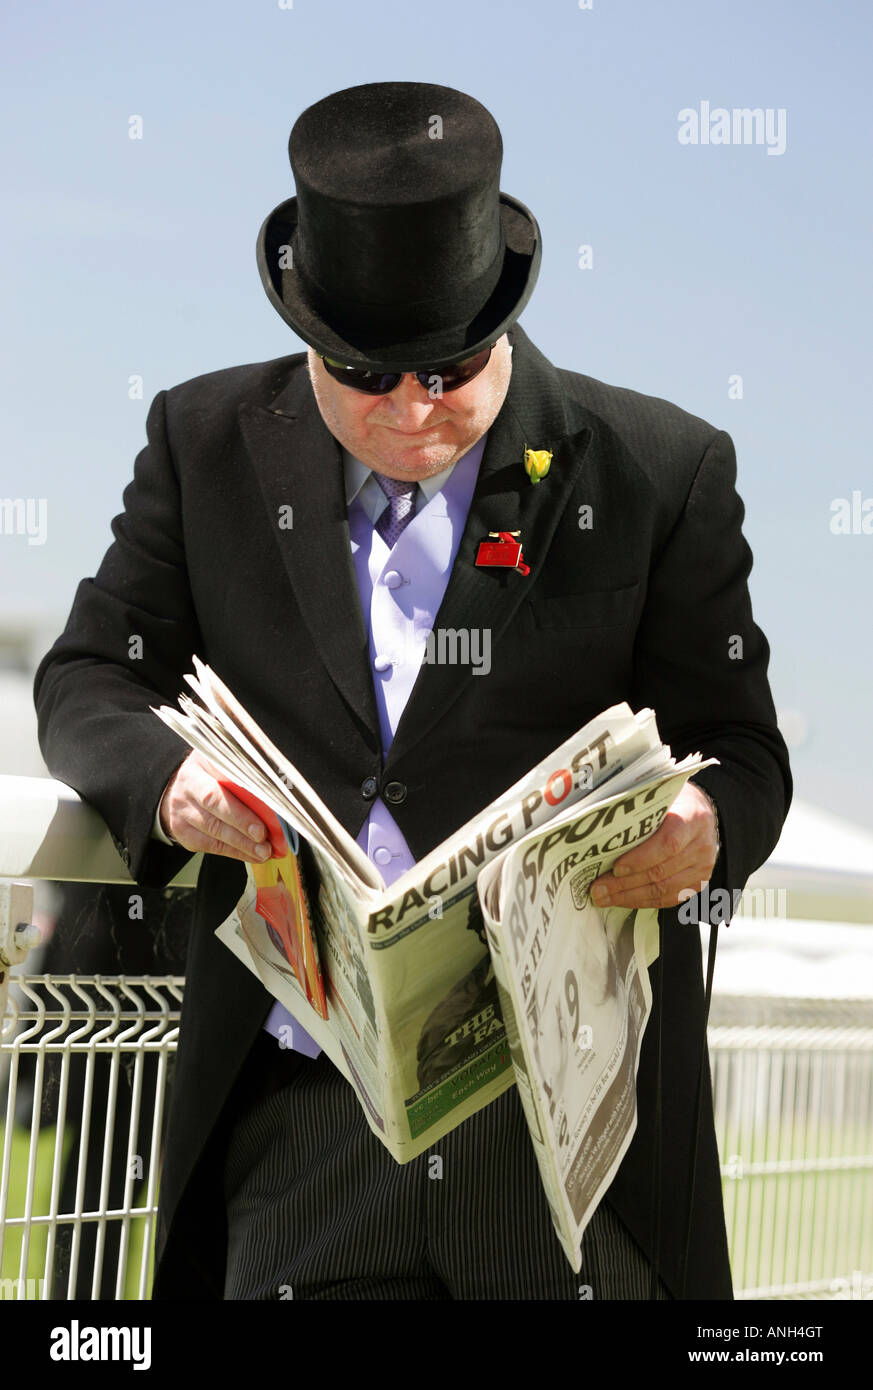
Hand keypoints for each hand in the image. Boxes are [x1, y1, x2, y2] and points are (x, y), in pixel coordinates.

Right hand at [158, 751, 273, 862]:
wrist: (183, 788)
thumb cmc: (215, 774)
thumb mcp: (228, 764)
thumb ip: (248, 776)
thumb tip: (280, 798)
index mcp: (201, 763)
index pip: (223, 778)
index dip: (242, 800)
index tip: (264, 816)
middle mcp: (188, 785)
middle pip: (215, 805)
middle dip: (242, 824)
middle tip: (264, 838)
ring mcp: (182, 810)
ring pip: (213, 830)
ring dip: (242, 844)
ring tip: (264, 851)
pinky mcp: (183, 832)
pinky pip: (211, 846)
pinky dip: (235, 852)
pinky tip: (252, 854)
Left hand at [589, 782, 718, 910]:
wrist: (700, 810)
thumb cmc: (673, 802)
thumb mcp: (659, 798)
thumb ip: (639, 815)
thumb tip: (601, 834)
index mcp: (693, 818)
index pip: (667, 843)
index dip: (640, 858)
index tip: (616, 868)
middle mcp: (702, 845)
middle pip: (661, 871)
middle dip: (625, 883)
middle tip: (598, 888)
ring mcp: (703, 866)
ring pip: (663, 889)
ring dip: (629, 896)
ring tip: (604, 897)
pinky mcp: (698, 882)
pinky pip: (669, 898)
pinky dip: (643, 901)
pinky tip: (623, 900)